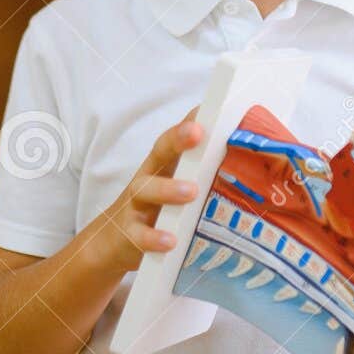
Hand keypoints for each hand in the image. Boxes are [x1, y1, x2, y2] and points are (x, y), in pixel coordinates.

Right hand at [91, 113, 202, 274]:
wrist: (112, 243)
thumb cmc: (155, 211)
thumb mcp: (174, 189)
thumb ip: (200, 174)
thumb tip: (241, 156)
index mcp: (162, 167)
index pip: (175, 139)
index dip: (187, 123)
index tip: (205, 110)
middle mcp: (148, 180)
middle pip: (159, 154)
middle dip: (176, 140)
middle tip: (197, 132)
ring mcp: (136, 206)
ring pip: (146, 190)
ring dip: (167, 189)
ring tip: (190, 191)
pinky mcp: (129, 235)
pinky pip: (140, 235)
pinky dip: (154, 237)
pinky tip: (170, 240)